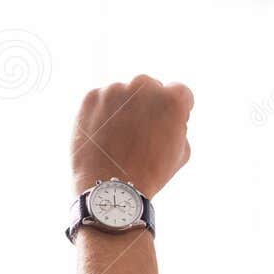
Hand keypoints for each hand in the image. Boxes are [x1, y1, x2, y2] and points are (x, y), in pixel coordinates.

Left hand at [71, 76, 192, 197]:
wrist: (110, 188)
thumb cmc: (150, 174)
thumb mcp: (181, 152)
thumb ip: (178, 126)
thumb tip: (168, 118)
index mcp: (172, 98)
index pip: (181, 93)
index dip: (177, 111)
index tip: (168, 125)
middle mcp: (144, 85)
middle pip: (150, 88)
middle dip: (149, 105)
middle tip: (142, 133)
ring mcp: (115, 89)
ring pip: (124, 94)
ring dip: (124, 109)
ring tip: (120, 139)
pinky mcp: (92, 97)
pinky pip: (102, 101)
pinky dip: (103, 114)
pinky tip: (105, 136)